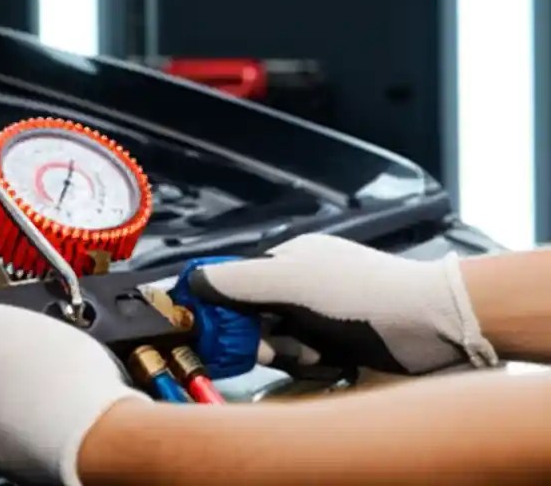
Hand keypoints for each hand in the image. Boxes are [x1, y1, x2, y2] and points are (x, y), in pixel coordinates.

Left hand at [0, 292, 149, 485]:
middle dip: (14, 366)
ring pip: (25, 409)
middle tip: (41, 350)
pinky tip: (83, 401)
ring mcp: (18, 455)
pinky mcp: (55, 463)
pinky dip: (65, 415)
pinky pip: (55, 429)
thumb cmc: (54, 380)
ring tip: (68, 375)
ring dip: (41, 391)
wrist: (106, 431)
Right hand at [188, 233, 498, 373]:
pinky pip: (305, 359)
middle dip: (258, 338)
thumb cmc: (366, 293)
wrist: (434, 322)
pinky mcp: (340, 343)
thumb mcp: (293, 280)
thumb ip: (239, 279)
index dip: (221, 309)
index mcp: (287, 260)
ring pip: (277, 342)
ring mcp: (321, 314)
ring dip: (288, 354)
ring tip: (313, 354)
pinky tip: (330, 363)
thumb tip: (193, 280)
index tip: (217, 332)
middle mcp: (300, 284)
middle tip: (271, 349)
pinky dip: (312, 365)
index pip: (233, 282)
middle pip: (252, 317)